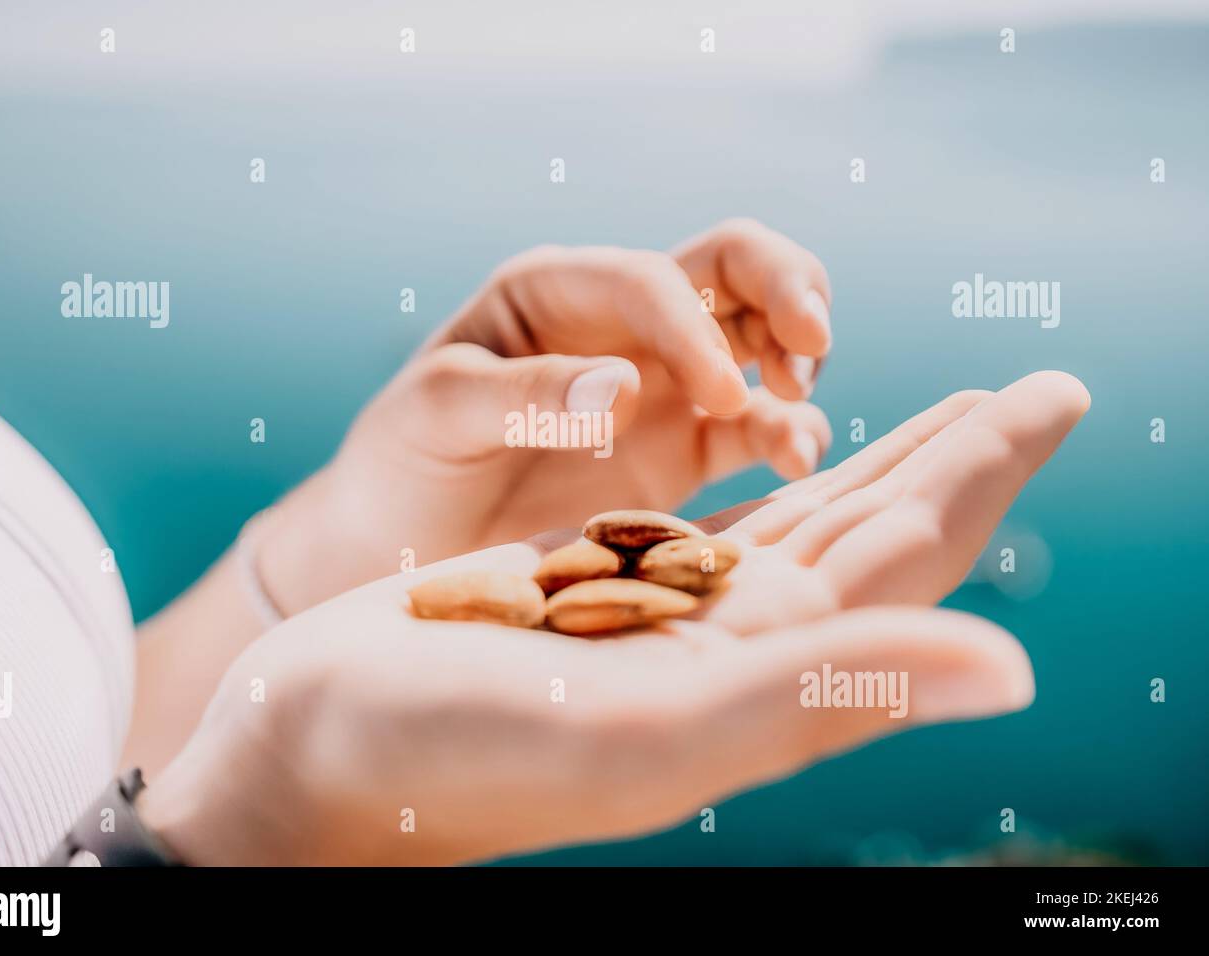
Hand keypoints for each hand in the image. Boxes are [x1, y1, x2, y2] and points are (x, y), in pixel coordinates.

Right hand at [138, 371, 1087, 865]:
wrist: (313, 749)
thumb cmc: (445, 752)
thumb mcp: (643, 730)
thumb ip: (822, 694)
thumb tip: (1008, 669)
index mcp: (755, 677)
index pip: (908, 562)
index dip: (986, 477)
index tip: (1056, 397)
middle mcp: (727, 651)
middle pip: (876, 537)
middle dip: (960, 459)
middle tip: (1040, 390)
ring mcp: (666, 620)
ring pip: (807, 525)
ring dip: (882, 462)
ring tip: (948, 412)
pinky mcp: (601, 593)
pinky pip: (722, 522)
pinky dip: (776, 478)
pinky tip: (794, 457)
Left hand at [259, 219, 834, 611]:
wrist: (404, 538)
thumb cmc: (405, 459)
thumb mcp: (438, 414)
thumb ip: (523, 394)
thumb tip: (627, 387)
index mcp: (557, 291)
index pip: (652, 280)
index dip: (692, 327)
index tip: (713, 393)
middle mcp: (621, 325)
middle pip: (734, 267)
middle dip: (788, 288)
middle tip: (812, 341)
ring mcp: (660, 385)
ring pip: (761, 338)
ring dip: (799, 359)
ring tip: (795, 410)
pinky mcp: (681, 449)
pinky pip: (756, 426)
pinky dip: (791, 433)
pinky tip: (795, 460)